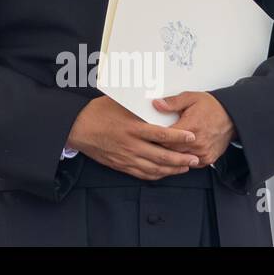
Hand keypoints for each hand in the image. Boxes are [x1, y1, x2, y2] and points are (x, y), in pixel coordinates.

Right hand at [66, 95, 201, 179]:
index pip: (161, 134)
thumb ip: (137, 105)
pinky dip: (157, 175)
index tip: (192, 136)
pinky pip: (143, 174)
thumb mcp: (117, 103)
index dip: (178, 137)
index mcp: (132, 128)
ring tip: (185, 167)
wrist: (77, 129)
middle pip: (162, 156)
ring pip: (155, 168)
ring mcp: (126, 158)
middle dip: (181, 159)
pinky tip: (165, 172)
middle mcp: (131, 145)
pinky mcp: (121, 165)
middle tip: (195, 158)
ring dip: (172, 169)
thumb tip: (155, 99)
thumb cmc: (97, 113)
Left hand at [152, 91, 235, 167]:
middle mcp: (197, 143)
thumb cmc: (211, 107)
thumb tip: (157, 104)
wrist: (231, 117)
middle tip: (151, 142)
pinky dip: (183, 159)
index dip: (154, 137)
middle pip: (170, 151)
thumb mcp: (190, 98)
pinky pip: (190, 164)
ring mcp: (203, 153)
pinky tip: (177, 153)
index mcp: (191, 127)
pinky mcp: (208, 159)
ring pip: (179, 159)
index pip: (165, 138)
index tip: (148, 135)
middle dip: (160, 147)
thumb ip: (172, 102)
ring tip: (161, 149)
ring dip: (171, 155)